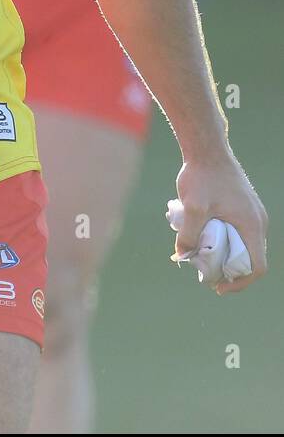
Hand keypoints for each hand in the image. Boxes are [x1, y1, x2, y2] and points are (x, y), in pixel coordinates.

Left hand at [172, 153, 267, 293]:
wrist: (206, 148)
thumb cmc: (202, 176)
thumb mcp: (192, 206)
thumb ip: (188, 233)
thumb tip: (180, 256)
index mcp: (252, 226)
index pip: (257, 267)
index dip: (240, 283)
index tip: (218, 287)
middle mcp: (257, 222)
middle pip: (248, 258)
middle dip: (227, 270)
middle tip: (203, 274)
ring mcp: (250, 213)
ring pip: (241, 243)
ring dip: (222, 252)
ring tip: (198, 254)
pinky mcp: (241, 206)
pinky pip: (235, 230)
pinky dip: (221, 237)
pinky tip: (198, 233)